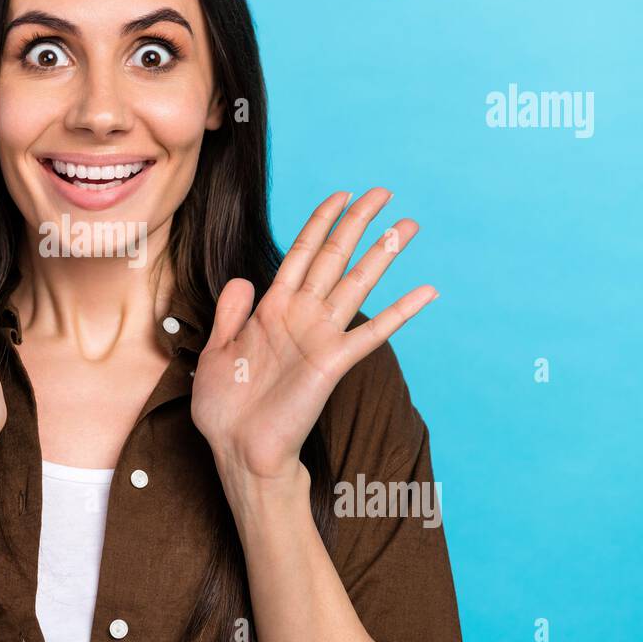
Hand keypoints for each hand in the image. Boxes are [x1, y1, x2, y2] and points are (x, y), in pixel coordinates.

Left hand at [191, 188, 435, 485]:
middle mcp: (301, 316)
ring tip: (409, 225)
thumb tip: (244, 279)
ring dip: (384, 253)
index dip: (321, 221)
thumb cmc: (225, 407)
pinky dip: (400, 311)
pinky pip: (372, 331)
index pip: (302, 252)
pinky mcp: (333, 362)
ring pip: (357, 283)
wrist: (236, 449)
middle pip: (335, 257)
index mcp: (271, 308)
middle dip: (358, 222)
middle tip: (384, 192)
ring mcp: (320, 337)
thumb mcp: (216, 350)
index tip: (342, 194)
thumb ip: (231, 312)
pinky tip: (426, 291)